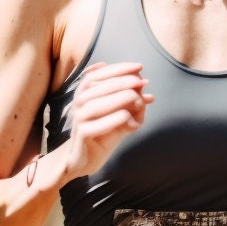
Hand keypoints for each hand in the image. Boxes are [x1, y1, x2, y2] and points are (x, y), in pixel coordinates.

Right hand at [53, 62, 152, 182]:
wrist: (85, 158)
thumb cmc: (103, 133)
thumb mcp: (121, 115)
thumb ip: (132, 103)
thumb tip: (148, 91)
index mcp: (85, 93)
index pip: (98, 74)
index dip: (119, 68)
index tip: (139, 67)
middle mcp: (78, 103)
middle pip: (96, 86)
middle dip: (121, 81)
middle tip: (141, 82)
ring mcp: (78, 119)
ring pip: (94, 105)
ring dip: (118, 99)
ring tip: (137, 99)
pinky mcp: (81, 136)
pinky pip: (93, 127)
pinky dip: (112, 120)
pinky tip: (128, 118)